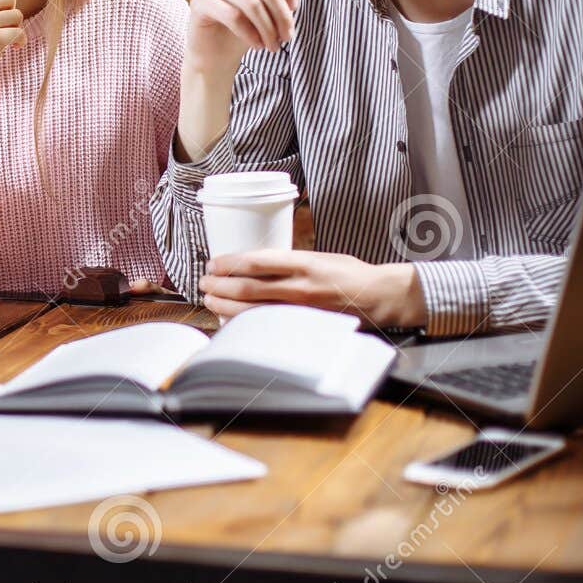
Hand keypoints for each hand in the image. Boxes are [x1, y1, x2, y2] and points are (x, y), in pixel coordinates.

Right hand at [186, 0, 300, 75]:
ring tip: (274, 45)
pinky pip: (231, 15)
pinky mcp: (198, 2)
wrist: (218, 54)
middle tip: (288, 37)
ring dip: (267, 28)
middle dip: (281, 14)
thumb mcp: (271, 0)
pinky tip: (257, 45)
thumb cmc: (248, 25)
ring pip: (249, 1)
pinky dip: (250, 33)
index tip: (294, 8)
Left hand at [198, 249, 425, 328]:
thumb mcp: (319, 256)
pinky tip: (231, 318)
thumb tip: (256, 262)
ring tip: (210, 298)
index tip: (214, 262)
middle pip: (249, 287)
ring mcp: (302, 310)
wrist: (378, 297)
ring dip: (226, 304)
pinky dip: (246, 322)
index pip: (258, 261)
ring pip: (255, 309)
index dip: (230, 263)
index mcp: (304, 263)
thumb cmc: (349, 272)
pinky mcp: (303, 326)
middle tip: (204, 281)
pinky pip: (268, 325)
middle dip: (221, 285)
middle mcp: (301, 287)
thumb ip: (289, 260)